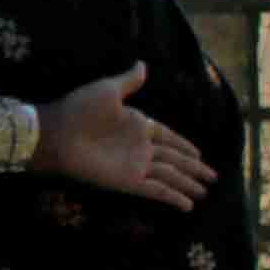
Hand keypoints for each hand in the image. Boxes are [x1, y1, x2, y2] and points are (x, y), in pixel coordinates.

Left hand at [35, 64, 218, 209]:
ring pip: (170, 176)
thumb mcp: (107, 90)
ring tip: (204, 193)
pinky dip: (173, 197)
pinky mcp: (128, 181)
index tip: (200, 153)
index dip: (184, 146)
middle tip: (212, 178)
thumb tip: (142, 64)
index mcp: (138, 125)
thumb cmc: (78, 109)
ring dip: (188, 184)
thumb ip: (127, 81)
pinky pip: (157, 190)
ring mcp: (135, 165)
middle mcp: (139, 147)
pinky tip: (188, 205)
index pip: (168, 138)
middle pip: (174, 159)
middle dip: (193, 168)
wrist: (57, 134)